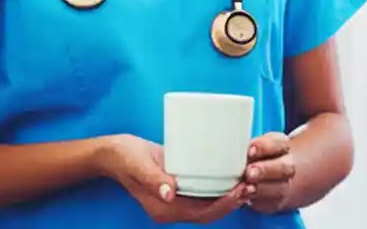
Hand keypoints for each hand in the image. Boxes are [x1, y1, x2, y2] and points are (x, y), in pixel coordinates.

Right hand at [100, 134, 246, 223]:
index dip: (223, 205)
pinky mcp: (177, 191)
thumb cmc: (125, 156)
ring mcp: (174, 202)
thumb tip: (170, 194)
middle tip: (252, 184)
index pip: (201, 213)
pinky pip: (202, 196)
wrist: (115, 153)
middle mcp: (170, 209)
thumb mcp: (138, 164)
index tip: (241, 190)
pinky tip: (232, 178)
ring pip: (208, 206)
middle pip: (208, 213)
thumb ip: (153, 178)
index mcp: (163, 209)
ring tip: (249, 182)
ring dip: (228, 198)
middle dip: (232, 202)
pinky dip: (219, 191)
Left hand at [243, 132, 294, 213]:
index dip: (264, 146)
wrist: (267, 176)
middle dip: (265, 170)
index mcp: (280, 146)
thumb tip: (228, 151)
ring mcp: (284, 184)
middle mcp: (287, 164)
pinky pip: (271, 202)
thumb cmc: (254, 157)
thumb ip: (243, 149)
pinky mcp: (277, 200)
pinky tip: (245, 198)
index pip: (278, 143)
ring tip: (246, 189)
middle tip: (249, 172)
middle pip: (283, 167)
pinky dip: (257, 201)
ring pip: (280, 187)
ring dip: (261, 189)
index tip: (250, 151)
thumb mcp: (250, 147)